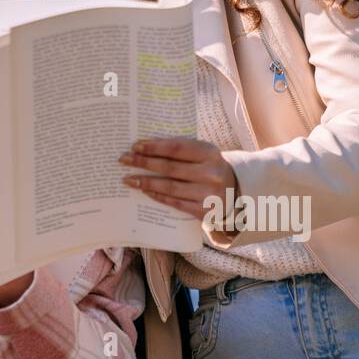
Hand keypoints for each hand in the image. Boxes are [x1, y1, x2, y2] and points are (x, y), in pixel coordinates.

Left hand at [118, 137, 238, 222]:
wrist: (234, 191)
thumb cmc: (208, 167)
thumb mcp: (201, 153)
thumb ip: (180, 149)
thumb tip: (145, 146)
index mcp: (209, 153)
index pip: (176, 148)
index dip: (154, 147)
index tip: (135, 146)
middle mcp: (211, 173)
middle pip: (170, 167)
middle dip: (144, 163)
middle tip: (124, 160)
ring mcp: (209, 194)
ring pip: (170, 187)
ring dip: (146, 182)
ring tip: (128, 179)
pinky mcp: (205, 211)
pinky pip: (175, 203)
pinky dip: (158, 196)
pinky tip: (144, 191)